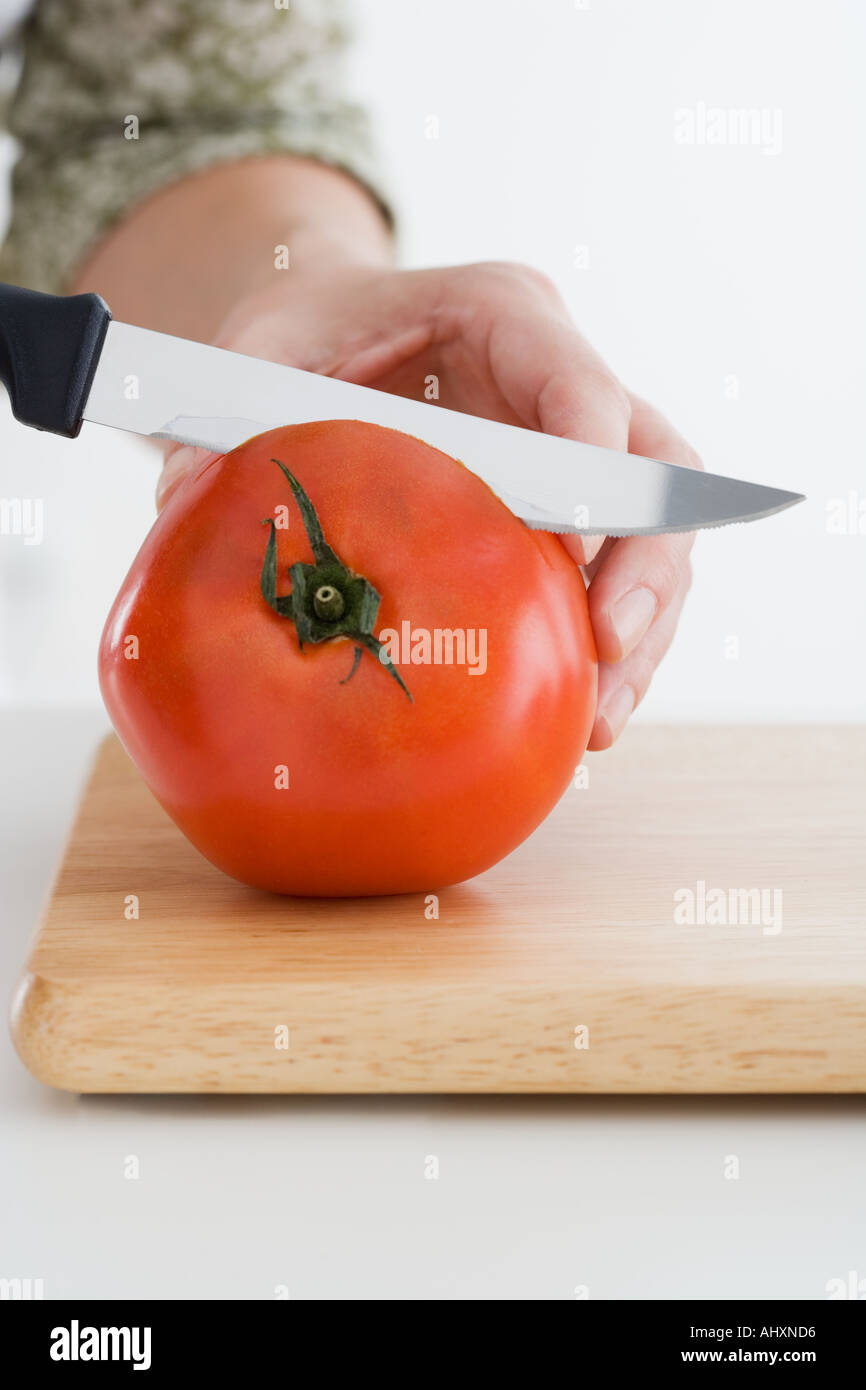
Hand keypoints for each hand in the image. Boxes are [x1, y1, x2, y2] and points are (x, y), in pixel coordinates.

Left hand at [158, 260, 698, 748]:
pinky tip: (578, 714)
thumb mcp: (257, 349)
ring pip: (652, 536)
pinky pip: (611, 577)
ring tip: (599, 723)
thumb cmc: (309, 329)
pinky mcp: (562, 510)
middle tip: (606, 646)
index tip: (570, 550)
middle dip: (646, 564)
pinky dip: (606, 649)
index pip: (580, 384)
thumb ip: (234, 418)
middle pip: (655, 466)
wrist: (334, 330)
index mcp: (503, 314)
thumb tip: (192, 506)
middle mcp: (558, 379)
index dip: (593, 466)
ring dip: (641, 631)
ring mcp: (572, 449)